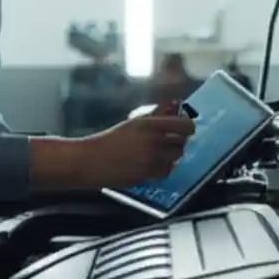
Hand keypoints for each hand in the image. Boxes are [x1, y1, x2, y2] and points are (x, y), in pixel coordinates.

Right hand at [74, 111, 195, 187]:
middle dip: (177, 142)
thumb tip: (175, 103)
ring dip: (171, 156)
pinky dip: (163, 168)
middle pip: (181, 143)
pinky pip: (166, 172)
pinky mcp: (147, 175)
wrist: (92, 160)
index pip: (184, 125)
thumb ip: (157, 114)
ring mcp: (151, 160)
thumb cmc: (112, 139)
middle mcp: (153, 142)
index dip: (186, 127)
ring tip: (159, 153)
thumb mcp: (134, 123)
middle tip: (169, 141)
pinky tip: (152, 164)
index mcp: (150, 125)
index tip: (182, 128)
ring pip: (175, 159)